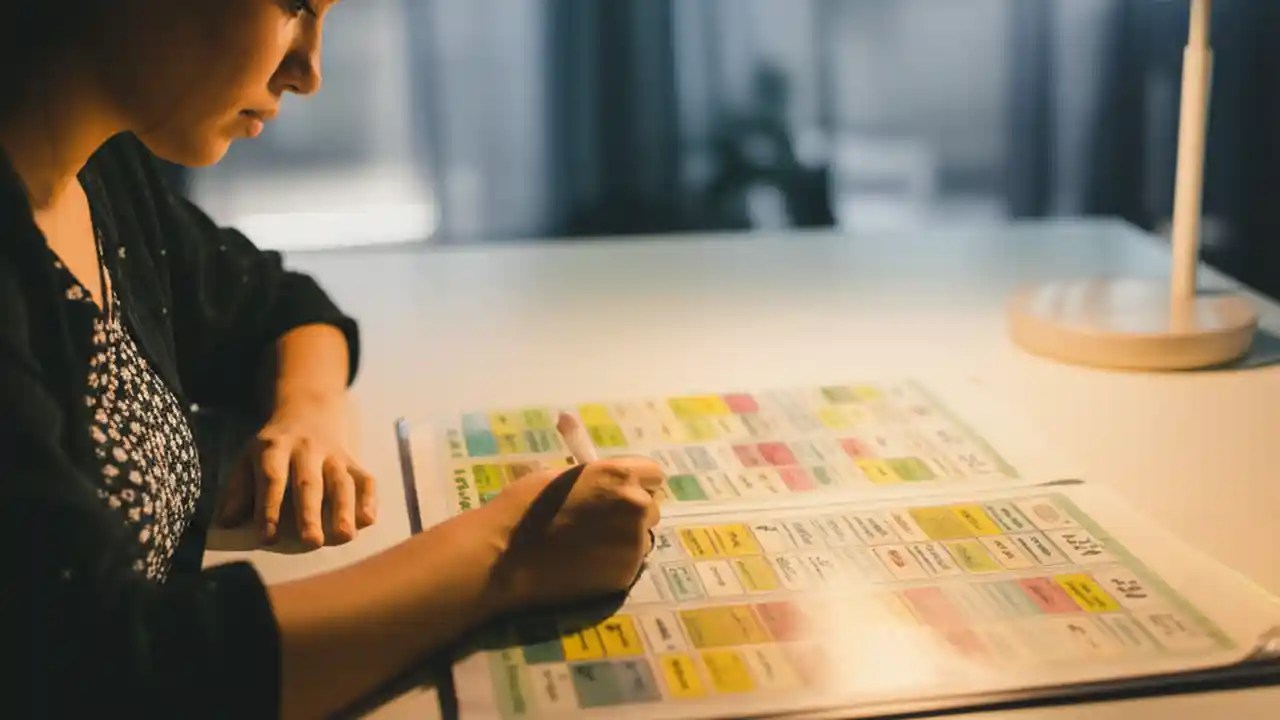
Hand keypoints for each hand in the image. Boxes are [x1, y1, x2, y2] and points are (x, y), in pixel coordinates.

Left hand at [215, 395, 376, 547]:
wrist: (307, 412)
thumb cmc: (272, 448)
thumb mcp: (247, 459)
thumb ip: (237, 490)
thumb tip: (225, 522)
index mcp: (273, 448)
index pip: (272, 479)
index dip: (269, 508)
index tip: (267, 538)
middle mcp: (305, 449)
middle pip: (309, 482)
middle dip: (310, 513)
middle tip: (311, 542)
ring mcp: (333, 454)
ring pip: (341, 482)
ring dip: (344, 509)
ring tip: (344, 536)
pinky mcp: (353, 461)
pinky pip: (365, 479)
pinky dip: (370, 499)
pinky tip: (368, 520)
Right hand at [483, 457, 662, 609]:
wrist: (505, 558)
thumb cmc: (524, 507)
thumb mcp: (561, 475)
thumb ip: (594, 476)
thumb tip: (605, 472)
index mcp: (620, 477)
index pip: (653, 474)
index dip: (635, 481)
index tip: (616, 490)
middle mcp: (636, 509)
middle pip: (649, 507)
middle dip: (630, 511)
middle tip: (599, 519)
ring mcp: (634, 546)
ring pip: (642, 537)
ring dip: (625, 537)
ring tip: (589, 544)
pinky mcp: (625, 576)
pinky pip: (629, 563)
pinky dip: (614, 562)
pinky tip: (586, 563)